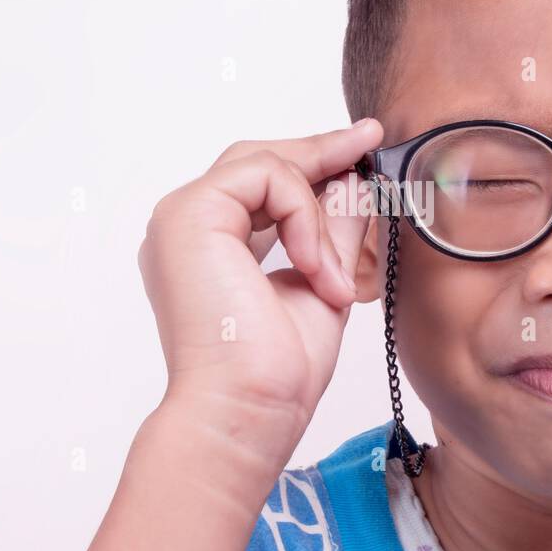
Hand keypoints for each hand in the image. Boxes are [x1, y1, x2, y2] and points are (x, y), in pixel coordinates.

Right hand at [138, 118, 382, 461]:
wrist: (249, 411)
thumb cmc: (276, 373)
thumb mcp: (322, 281)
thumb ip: (333, 230)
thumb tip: (355, 180)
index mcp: (209, 247)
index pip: (262, 185)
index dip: (314, 162)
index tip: (364, 147)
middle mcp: (187, 228)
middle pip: (258, 160)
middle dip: (321, 151)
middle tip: (370, 139)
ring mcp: (181, 218)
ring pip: (265, 164)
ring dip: (317, 211)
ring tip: (332, 275)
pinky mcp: (190, 214)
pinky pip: (265, 177)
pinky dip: (303, 216)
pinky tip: (314, 267)